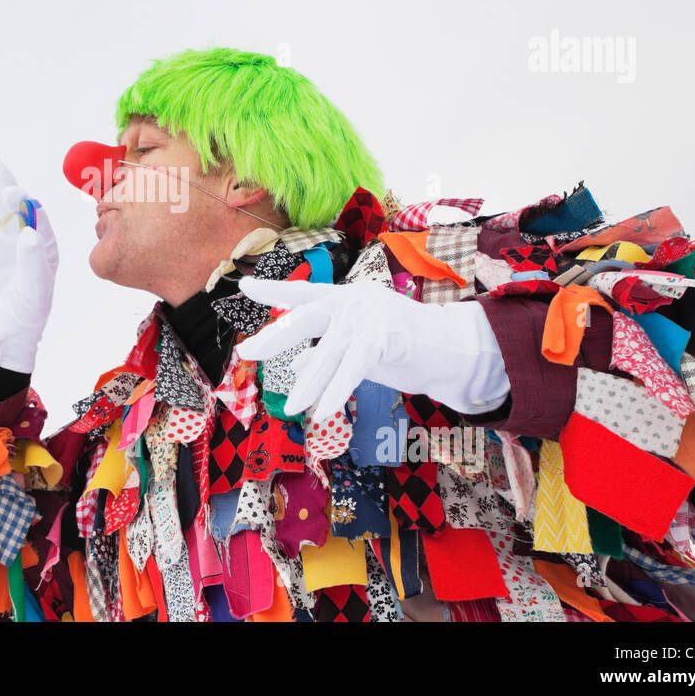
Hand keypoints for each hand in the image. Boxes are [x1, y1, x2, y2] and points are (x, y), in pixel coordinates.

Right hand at [0, 153, 58, 372]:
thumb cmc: (25, 318)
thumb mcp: (36, 292)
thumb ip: (33, 262)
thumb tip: (29, 232)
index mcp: (41, 247)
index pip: (34, 215)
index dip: (23, 201)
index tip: (12, 192)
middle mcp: (17, 241)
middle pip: (8, 205)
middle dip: (1, 181)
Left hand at [233, 277, 510, 421]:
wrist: (450, 351)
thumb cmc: (402, 348)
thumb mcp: (356, 348)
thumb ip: (325, 352)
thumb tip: (294, 363)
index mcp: (344, 299)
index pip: (302, 293)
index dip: (272, 290)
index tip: (244, 284)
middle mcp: (353, 300)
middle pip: (305, 315)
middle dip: (275, 336)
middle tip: (247, 353)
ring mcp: (369, 315)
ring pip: (328, 352)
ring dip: (309, 385)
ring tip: (291, 407)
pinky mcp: (385, 337)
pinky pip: (352, 368)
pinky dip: (337, 391)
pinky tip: (323, 410)